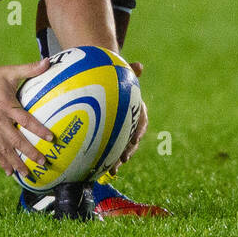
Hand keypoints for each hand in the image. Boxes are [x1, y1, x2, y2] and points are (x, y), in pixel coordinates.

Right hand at [0, 59, 53, 174]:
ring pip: (5, 149)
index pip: (25, 120)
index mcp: (7, 105)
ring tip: (28, 175)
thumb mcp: (11, 71)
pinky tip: (9, 173)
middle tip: (43, 162)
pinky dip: (2, 161)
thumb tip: (49, 60)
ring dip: (16, 162)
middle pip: (16, 140)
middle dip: (29, 152)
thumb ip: (30, 69)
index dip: (38, 129)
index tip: (51, 138)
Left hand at [108, 61, 147, 175]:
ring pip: (121, 148)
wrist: (106, 84)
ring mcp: (120, 131)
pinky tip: (96, 170)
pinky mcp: (109, 137)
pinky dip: (104, 160)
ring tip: (112, 170)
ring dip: (117, 161)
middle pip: (132, 140)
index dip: (139, 131)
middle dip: (128, 151)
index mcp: (136, 109)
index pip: (141, 120)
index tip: (136, 138)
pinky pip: (108, 149)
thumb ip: (129, 71)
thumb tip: (140, 65)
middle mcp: (130, 123)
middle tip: (123, 159)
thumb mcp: (121, 74)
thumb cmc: (114, 78)